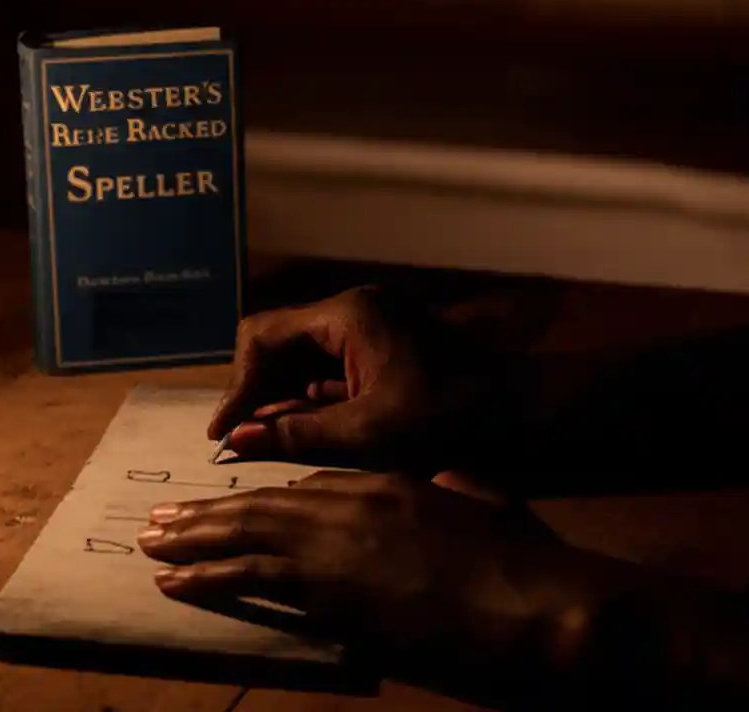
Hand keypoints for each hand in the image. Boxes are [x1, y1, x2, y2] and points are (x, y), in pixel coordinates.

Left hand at [136, 471, 591, 674]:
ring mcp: (337, 543)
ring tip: (150, 544)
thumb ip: (452, 494)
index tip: (226, 506)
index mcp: (388, 481)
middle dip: (206, 513)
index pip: (306, 488)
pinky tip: (175, 581)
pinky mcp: (330, 589)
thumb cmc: (527, 561)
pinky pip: (253, 577)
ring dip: (192, 539)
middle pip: (261, 503)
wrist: (540, 605)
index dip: (258, 499)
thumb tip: (445, 489)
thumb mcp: (484, 509)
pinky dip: (207, 576)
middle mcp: (351, 503)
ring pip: (246, 533)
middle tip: (160, 520)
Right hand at [212, 286, 511, 467]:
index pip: (264, 336)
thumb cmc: (451, 419)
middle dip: (254, 389)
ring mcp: (371, 326)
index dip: (237, 384)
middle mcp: (354, 309)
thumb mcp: (368, 433)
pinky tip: (298, 430)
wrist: (525, 412)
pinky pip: (328, 366)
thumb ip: (297, 433)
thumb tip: (238, 438)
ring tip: (261, 439)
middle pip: (279, 341)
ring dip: (279, 395)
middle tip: (238, 436)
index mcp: (348, 315)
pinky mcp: (384, 348)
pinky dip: (308, 396)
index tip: (223, 430)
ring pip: (302, 355)